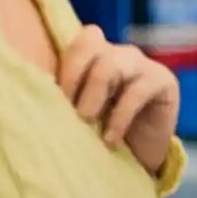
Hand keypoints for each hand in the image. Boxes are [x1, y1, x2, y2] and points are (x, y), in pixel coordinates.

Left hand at [58, 25, 179, 173]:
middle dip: (74, 76)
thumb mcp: (80, 113)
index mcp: (97, 56)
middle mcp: (119, 54)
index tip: (54, 98)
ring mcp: (142, 65)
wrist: (141, 157)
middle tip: (67, 110)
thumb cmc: (102, 132)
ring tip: (86, 121)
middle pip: (91, 43)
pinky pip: (138, 90)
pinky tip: (110, 139)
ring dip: (94, 93)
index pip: (80, 40)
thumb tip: (33, 95)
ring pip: (112, 63)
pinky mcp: (163, 81)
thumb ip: (66, 97)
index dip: (66, 65)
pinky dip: (120, 117)